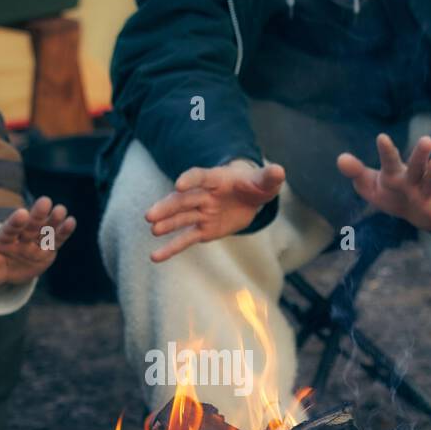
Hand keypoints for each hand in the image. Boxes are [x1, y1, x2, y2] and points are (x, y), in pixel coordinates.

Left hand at [0, 197, 75, 287]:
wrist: (2, 274)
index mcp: (3, 239)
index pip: (9, 229)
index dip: (15, 222)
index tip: (22, 213)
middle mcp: (20, 238)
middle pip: (29, 226)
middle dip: (37, 215)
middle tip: (45, 201)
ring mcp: (34, 244)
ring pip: (44, 231)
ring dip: (52, 220)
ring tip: (61, 210)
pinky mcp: (46, 252)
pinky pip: (56, 242)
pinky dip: (63, 232)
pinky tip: (71, 221)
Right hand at [144, 160, 283, 261]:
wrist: (249, 198)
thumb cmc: (255, 186)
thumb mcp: (265, 182)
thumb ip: (269, 178)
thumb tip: (279, 172)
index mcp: (217, 179)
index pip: (201, 177)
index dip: (191, 179)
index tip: (179, 184)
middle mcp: (204, 195)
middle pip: (184, 200)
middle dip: (168, 207)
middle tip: (151, 215)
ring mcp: (201, 213)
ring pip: (181, 219)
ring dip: (167, 224)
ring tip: (153, 229)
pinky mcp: (203, 230)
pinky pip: (185, 239)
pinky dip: (171, 248)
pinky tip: (155, 257)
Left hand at [337, 134, 430, 232]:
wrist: (417, 214)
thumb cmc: (393, 193)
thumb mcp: (371, 185)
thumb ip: (357, 172)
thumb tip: (340, 159)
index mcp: (395, 174)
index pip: (390, 162)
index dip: (386, 151)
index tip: (381, 137)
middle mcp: (413, 181)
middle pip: (417, 167)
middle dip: (420, 156)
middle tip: (426, 140)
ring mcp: (426, 194)